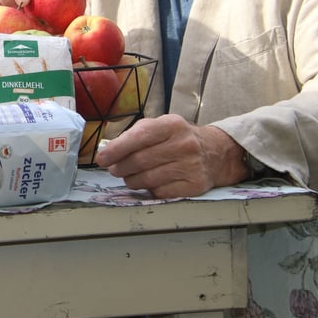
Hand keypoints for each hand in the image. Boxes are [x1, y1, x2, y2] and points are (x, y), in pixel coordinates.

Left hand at [93, 114, 249, 197]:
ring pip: (148, 179)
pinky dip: (149, 190)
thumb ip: (134, 135)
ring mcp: (191, 166)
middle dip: (120, 167)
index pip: (140, 136)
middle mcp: (184, 144)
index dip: (117, 149)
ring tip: (129, 177)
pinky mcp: (195, 185)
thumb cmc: (178, 138)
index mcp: (172, 125)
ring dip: (131, 181)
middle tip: (113, 169)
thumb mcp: (160, 127)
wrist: (216, 152)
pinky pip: (161, 193)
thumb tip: (107, 151)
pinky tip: (149, 183)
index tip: (102, 158)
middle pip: (141, 160)